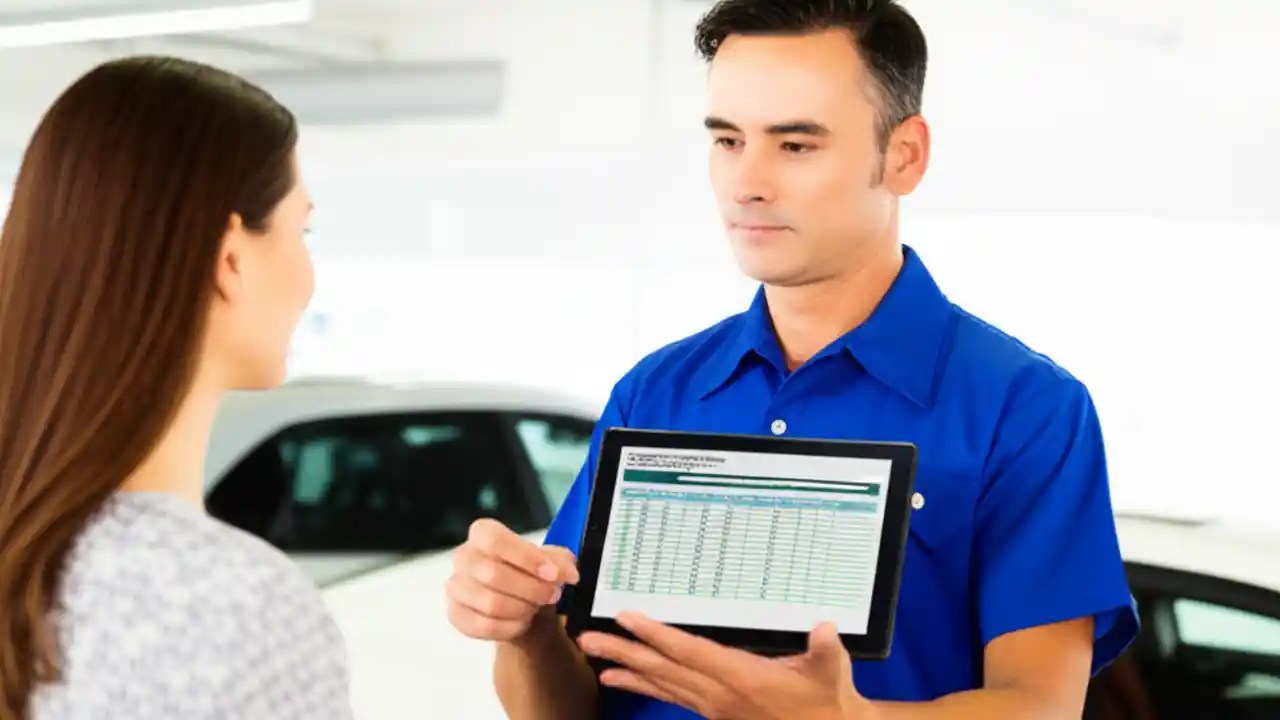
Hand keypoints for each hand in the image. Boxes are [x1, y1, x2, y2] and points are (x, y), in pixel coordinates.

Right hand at [446, 518, 579, 641]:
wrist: (519, 599)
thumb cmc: (531, 572)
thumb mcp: (551, 560)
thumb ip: (561, 562)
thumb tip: (569, 573)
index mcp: (483, 533)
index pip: (496, 541)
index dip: (526, 558)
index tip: (552, 575)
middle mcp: (464, 557)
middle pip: (493, 574)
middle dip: (530, 589)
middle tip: (552, 595)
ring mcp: (456, 587)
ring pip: (490, 603)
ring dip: (522, 608)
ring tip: (536, 607)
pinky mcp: (456, 615)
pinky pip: (483, 626)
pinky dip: (510, 627)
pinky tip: (522, 621)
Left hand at [577, 613, 874, 719]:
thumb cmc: (826, 700)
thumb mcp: (831, 671)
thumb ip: (826, 649)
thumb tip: (825, 628)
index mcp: (741, 679)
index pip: (689, 652)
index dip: (657, 634)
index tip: (628, 617)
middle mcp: (719, 694)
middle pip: (662, 670)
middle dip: (624, 652)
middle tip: (589, 637)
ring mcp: (713, 706)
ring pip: (661, 685)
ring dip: (626, 670)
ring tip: (595, 657)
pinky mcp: (713, 711)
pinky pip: (670, 695)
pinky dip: (644, 685)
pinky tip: (621, 678)